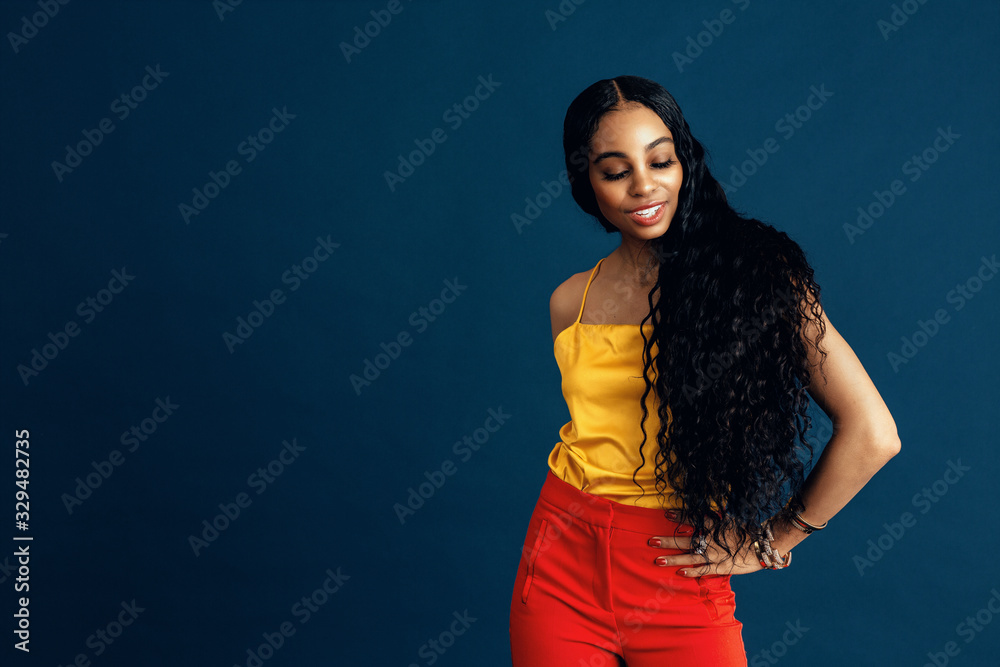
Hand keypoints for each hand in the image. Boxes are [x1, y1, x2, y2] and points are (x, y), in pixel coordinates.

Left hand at [647, 519, 764, 577]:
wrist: (765, 545)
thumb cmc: (747, 532)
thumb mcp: (730, 521)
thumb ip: (716, 518)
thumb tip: (704, 513)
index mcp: (715, 525)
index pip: (694, 518)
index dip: (679, 515)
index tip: (666, 513)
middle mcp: (712, 539)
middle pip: (686, 539)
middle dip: (668, 541)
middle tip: (651, 541)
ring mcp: (716, 554)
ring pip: (691, 557)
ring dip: (674, 558)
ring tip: (657, 559)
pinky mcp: (722, 567)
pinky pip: (704, 570)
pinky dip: (692, 571)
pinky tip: (679, 573)